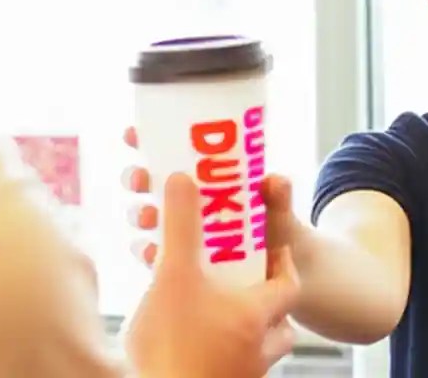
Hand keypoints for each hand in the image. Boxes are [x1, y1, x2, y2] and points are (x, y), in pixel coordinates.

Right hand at [121, 127, 303, 269]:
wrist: (293, 292)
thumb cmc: (283, 245)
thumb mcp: (281, 221)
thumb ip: (278, 202)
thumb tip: (274, 179)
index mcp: (214, 185)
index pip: (178, 154)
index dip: (154, 141)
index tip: (134, 134)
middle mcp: (195, 208)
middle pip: (156, 185)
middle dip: (140, 179)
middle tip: (139, 179)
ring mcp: (184, 241)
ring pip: (153, 220)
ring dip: (142, 215)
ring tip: (145, 218)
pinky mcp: (178, 273)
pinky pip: (157, 259)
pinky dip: (150, 254)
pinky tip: (148, 254)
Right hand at [123, 172, 299, 377]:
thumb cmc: (172, 348)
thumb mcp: (174, 277)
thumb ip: (181, 226)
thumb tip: (183, 179)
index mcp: (258, 316)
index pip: (290, 285)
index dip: (283, 264)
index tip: (271, 249)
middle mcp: (259, 350)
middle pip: (278, 321)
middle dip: (261, 299)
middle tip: (238, 279)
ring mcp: (241, 376)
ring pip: (255, 348)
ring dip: (240, 329)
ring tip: (213, 311)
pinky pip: (230, 365)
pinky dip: (218, 353)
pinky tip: (191, 343)